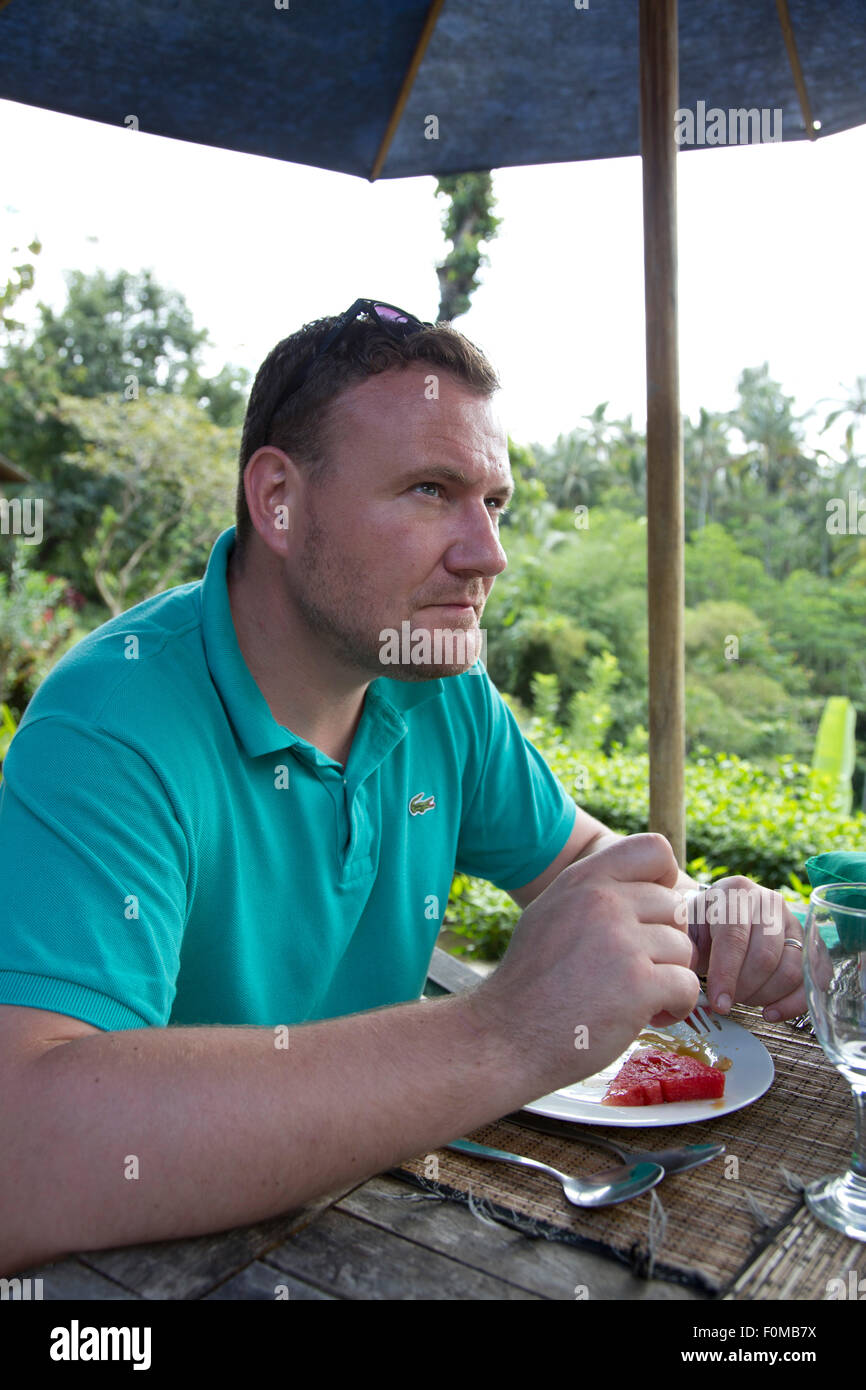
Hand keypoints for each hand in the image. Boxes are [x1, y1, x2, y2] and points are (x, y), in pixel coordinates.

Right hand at [473, 833, 699, 1096]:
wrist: (506, 1037)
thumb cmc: (531, 983)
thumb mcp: (552, 913)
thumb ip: (594, 894)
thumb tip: (648, 887)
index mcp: (584, 880)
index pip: (655, 850)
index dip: (666, 882)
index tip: (653, 914)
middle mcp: (604, 902)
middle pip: (676, 908)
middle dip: (665, 944)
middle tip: (637, 972)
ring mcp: (622, 942)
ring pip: (685, 950)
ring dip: (670, 978)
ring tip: (636, 998)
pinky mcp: (638, 984)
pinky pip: (688, 986)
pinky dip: (677, 1006)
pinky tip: (648, 1016)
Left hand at [680, 877, 805, 1020]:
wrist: (719, 916)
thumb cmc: (700, 926)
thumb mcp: (685, 929)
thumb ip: (686, 947)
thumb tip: (690, 971)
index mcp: (735, 892)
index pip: (735, 937)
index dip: (726, 974)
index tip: (719, 1003)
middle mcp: (769, 902)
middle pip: (765, 957)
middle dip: (744, 989)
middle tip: (728, 1000)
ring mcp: (793, 922)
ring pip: (791, 971)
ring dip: (765, 996)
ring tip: (744, 999)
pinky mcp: (809, 944)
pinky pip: (814, 979)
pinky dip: (794, 1003)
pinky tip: (771, 1012)